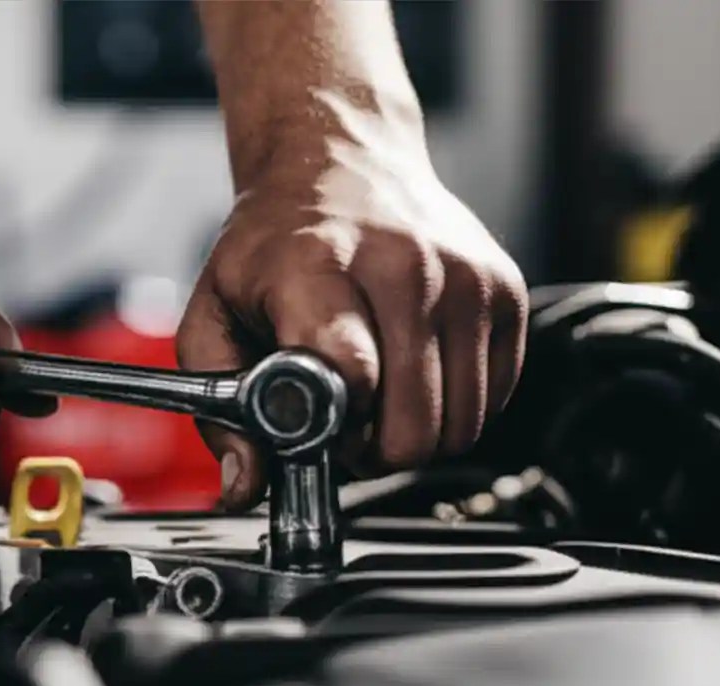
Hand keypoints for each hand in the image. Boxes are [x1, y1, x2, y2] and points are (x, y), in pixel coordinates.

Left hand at [178, 121, 528, 508]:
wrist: (339, 163)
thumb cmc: (273, 245)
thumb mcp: (213, 315)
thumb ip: (219, 409)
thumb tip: (244, 487)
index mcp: (322, 269)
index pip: (353, 376)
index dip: (335, 429)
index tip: (312, 424)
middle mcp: (406, 268)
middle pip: (413, 426)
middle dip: (373, 451)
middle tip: (343, 426)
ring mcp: (465, 278)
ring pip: (461, 427)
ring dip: (416, 436)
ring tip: (376, 402)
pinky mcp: (506, 290)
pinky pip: (493, 400)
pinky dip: (452, 409)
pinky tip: (412, 377)